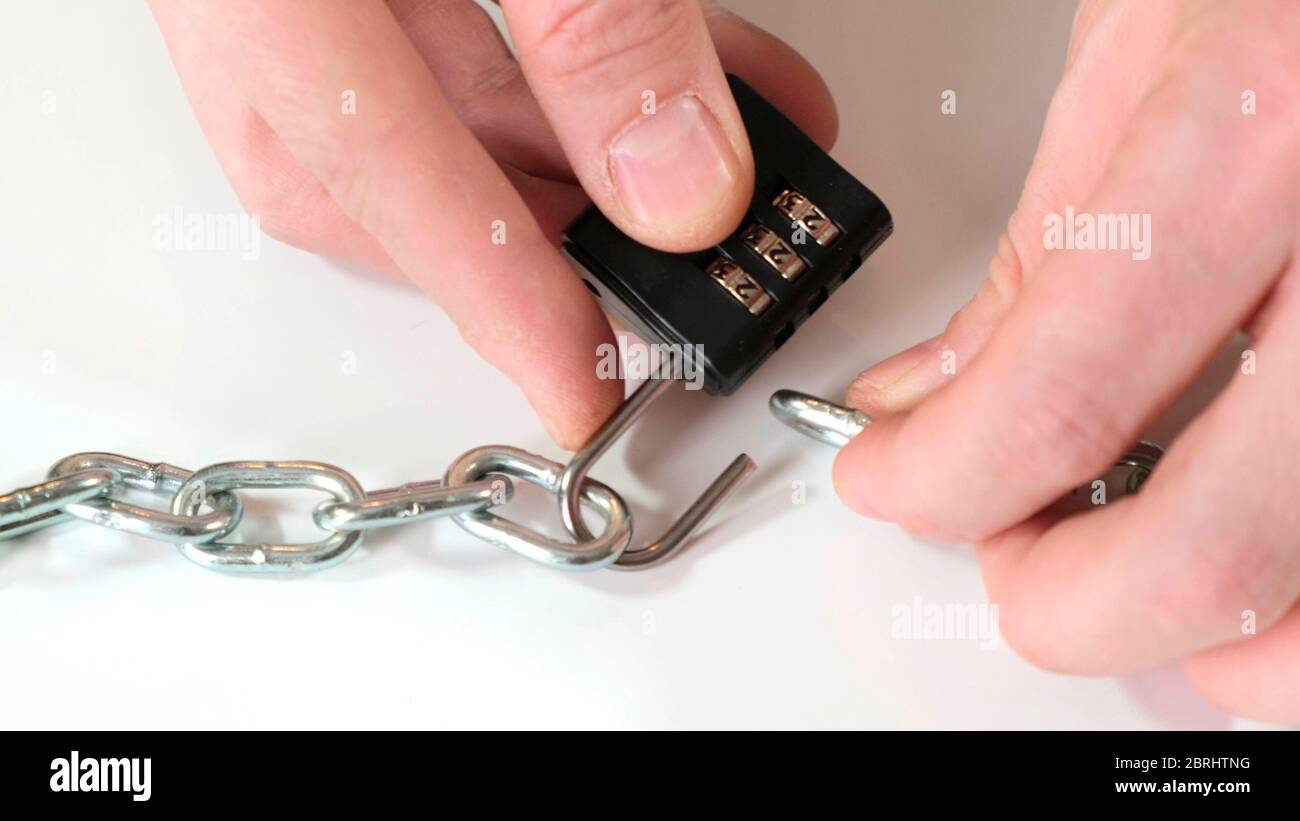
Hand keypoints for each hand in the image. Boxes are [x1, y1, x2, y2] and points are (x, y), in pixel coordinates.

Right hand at [147, 0, 836, 447]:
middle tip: (670, 294)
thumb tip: (678, 179)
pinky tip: (689, 75)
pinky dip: (574, 70)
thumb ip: (591, 22)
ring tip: (727, 180)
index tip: (581, 389)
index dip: (491, 292)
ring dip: (590, 155)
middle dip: (548, 242)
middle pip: (396, 165)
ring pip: (436, 105)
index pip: (376, 165)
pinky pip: (459, 28)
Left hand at [835, 0, 1299, 722]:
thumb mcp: (1137, 66)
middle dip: (1062, 602)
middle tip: (1010, 556)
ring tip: (1126, 574)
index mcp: (1259, 141)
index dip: (937, 479)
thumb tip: (928, 399)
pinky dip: (1289, 610)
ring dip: (1198, 641)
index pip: (1054, 400)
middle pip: (1206, 556)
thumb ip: (1035, 258)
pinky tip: (1243, 554)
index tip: (892, 479)